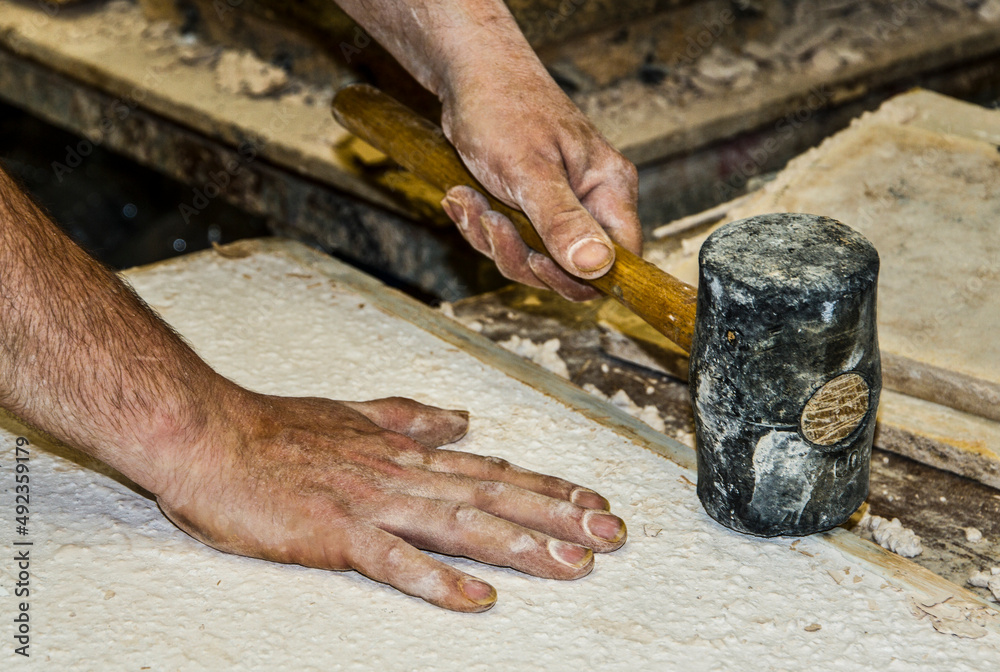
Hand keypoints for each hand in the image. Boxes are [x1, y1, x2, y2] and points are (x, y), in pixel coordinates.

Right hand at [157, 389, 626, 611]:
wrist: (211, 435)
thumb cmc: (275, 430)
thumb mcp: (354, 415)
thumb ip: (409, 417)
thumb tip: (458, 419)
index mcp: (405, 453)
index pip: (492, 470)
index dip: (548, 487)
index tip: (594, 502)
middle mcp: (401, 474)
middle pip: (494, 495)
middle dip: (559, 516)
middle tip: (613, 535)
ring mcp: (372, 502)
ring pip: (461, 523)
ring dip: (520, 544)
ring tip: (572, 564)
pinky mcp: (336, 533)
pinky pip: (394, 561)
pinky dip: (438, 582)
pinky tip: (477, 601)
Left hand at [438, 59, 642, 300]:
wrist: (468, 76)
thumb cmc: (504, 107)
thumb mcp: (531, 170)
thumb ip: (564, 221)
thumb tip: (598, 267)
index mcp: (608, 190)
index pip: (620, 259)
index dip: (582, 277)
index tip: (539, 263)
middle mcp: (590, 203)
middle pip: (570, 270)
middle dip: (520, 255)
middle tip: (491, 222)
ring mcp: (559, 208)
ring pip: (533, 260)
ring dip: (491, 238)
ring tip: (468, 198)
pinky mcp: (528, 210)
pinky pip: (509, 243)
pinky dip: (480, 227)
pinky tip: (462, 196)